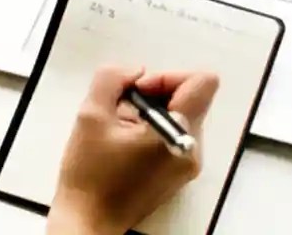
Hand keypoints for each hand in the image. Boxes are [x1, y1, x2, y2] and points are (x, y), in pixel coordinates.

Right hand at [49, 67, 218, 234]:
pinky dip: (155, 129)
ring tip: (122, 130)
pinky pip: (176, 134)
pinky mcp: (180, 170)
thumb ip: (112, 79)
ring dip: (153, 112)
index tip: (141, 90)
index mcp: (177, 133)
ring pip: (182, 114)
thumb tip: (134, 71)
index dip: (169, 76)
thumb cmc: (90, 179)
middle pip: (191, 97)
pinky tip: (127, 144)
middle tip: (124, 110)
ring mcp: (188, 162)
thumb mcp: (91, 115)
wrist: (89, 221)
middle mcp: (192, 148)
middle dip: (156, 94)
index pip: (202, 82)